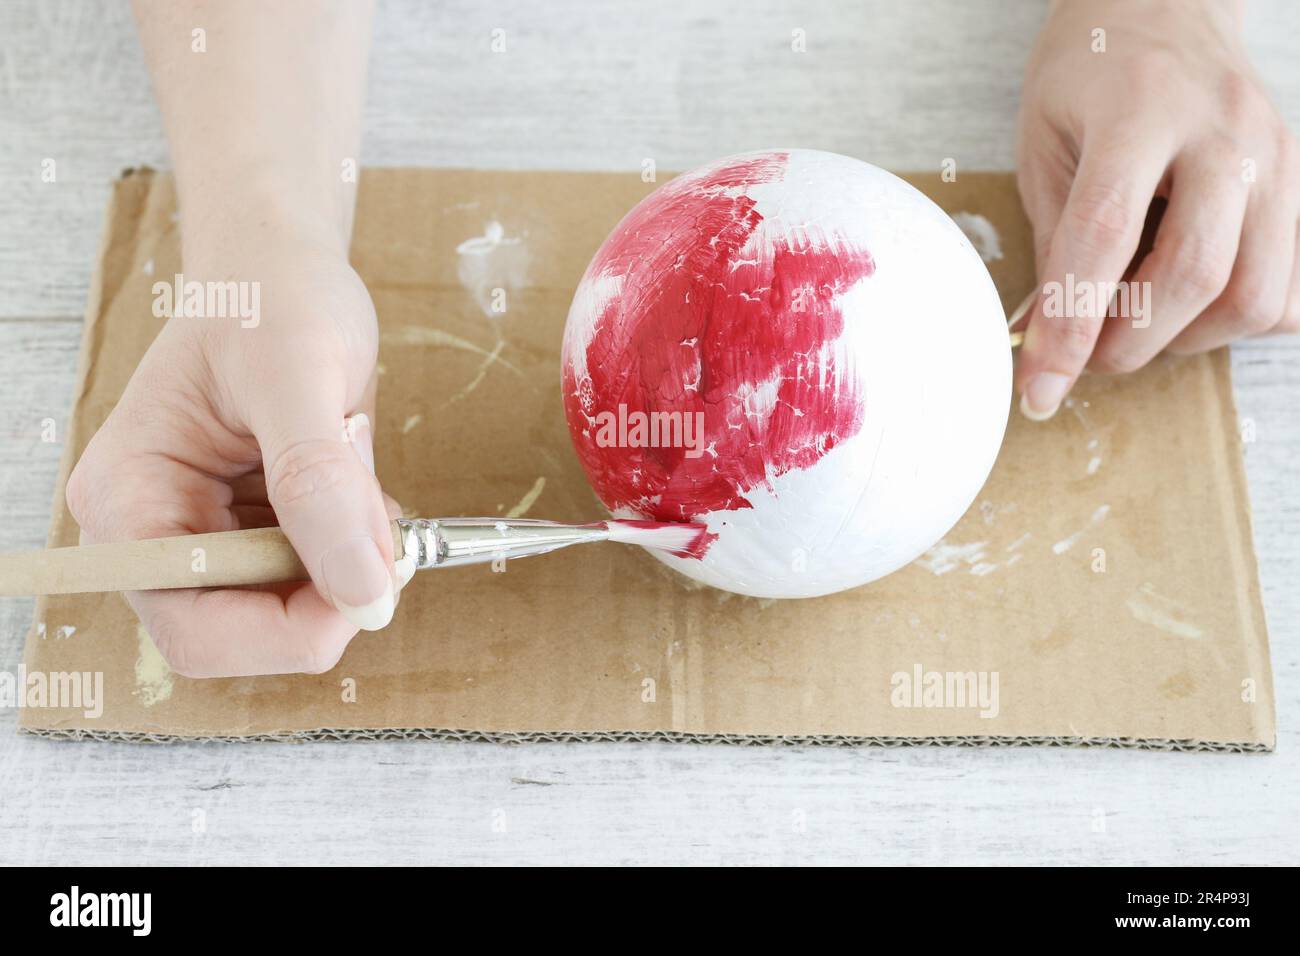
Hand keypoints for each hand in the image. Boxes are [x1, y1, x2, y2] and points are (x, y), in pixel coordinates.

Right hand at [66, 234, 410, 676]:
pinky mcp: (255, 526)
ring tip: (360, 474)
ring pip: (289, 608)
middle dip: (326, 595)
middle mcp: (157, 531)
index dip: (285, 632)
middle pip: (243, 632)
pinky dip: (354, 545)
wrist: (283, 265)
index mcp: (130, 500)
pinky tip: (358, 481)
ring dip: (347, 564)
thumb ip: (323, 485)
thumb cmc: (273, 297)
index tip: (372, 588)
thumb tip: (365, 592)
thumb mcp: (299, 377)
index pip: (194, 627)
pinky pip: (314, 573)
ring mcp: (207, 532)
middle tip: (386, 534)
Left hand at [1015, 0, 1298, 418]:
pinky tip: (1194, 302)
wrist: (1164, 5)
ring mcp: (1275, 156)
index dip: (1069, 329)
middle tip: (1089, 350)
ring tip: (1140, 319)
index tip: (1038, 390)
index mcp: (1139, 112)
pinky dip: (1240, 319)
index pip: (1103, 239)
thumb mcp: (1045, 145)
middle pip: (1194, 275)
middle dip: (1129, 342)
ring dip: (1187, 338)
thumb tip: (1042, 342)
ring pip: (1255, 295)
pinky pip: (1293, 288)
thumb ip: (1051, 244)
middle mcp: (1223, 133)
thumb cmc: (1090, 75)